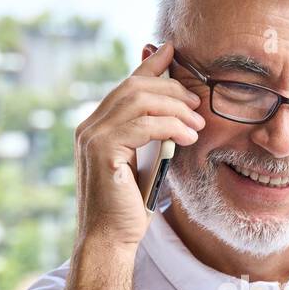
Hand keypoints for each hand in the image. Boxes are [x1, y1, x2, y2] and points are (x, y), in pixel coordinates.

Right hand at [72, 42, 204, 252]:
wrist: (110, 239)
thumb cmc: (130, 207)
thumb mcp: (146, 162)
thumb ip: (153, 137)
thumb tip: (178, 114)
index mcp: (98, 126)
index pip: (127, 84)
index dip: (150, 65)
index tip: (173, 50)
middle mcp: (90, 126)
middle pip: (134, 87)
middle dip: (171, 90)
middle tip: (198, 105)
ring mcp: (92, 137)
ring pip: (139, 101)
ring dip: (175, 109)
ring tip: (198, 124)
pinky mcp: (102, 151)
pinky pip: (141, 124)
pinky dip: (170, 126)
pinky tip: (188, 137)